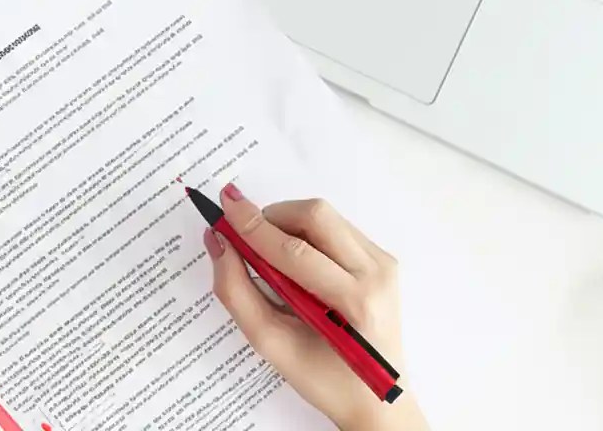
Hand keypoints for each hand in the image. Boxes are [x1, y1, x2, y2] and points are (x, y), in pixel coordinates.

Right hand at [205, 184, 429, 430]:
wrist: (376, 398)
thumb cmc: (326, 379)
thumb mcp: (272, 344)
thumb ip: (238, 292)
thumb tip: (218, 243)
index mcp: (354, 302)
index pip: (295, 251)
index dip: (254, 226)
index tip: (225, 204)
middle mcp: (376, 275)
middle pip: (316, 216)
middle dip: (273, 218)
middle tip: (246, 239)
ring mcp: (384, 263)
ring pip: (326, 217)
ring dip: (289, 225)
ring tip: (273, 261)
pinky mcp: (383, 259)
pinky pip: (337, 227)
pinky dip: (308, 234)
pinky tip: (299, 266)